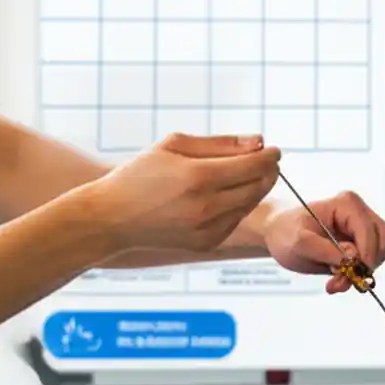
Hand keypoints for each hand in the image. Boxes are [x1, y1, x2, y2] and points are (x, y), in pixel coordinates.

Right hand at [80, 133, 279, 253]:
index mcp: (198, 176)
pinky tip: (222, 196)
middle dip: (268, 171)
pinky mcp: (207, 243)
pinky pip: (236, 220)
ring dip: (254, 188)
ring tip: (241, 175)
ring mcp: (208, 229)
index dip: (270, 156)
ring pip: (250, 204)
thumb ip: (221, 142)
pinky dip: (237, 206)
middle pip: (259, 186)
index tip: (273, 149)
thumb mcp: (174, 146)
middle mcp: (206, 206)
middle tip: (265, 160)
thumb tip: (259, 141)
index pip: (254, 165)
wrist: (112, 218)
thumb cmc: (141, 174)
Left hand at [264, 191, 384, 293]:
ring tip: (337, 279)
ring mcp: (365, 225)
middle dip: (367, 264)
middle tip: (341, 280)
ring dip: (363, 270)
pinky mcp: (364, 240)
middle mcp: (360, 211)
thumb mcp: (298, 244)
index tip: (353, 275)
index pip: (370, 230)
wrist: (282, 234)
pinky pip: (374, 259)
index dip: (366, 255)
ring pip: (383, 251)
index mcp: (347, 204)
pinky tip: (340, 276)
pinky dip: (360, 272)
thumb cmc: (287, 233)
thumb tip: (353, 258)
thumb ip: (325, 250)